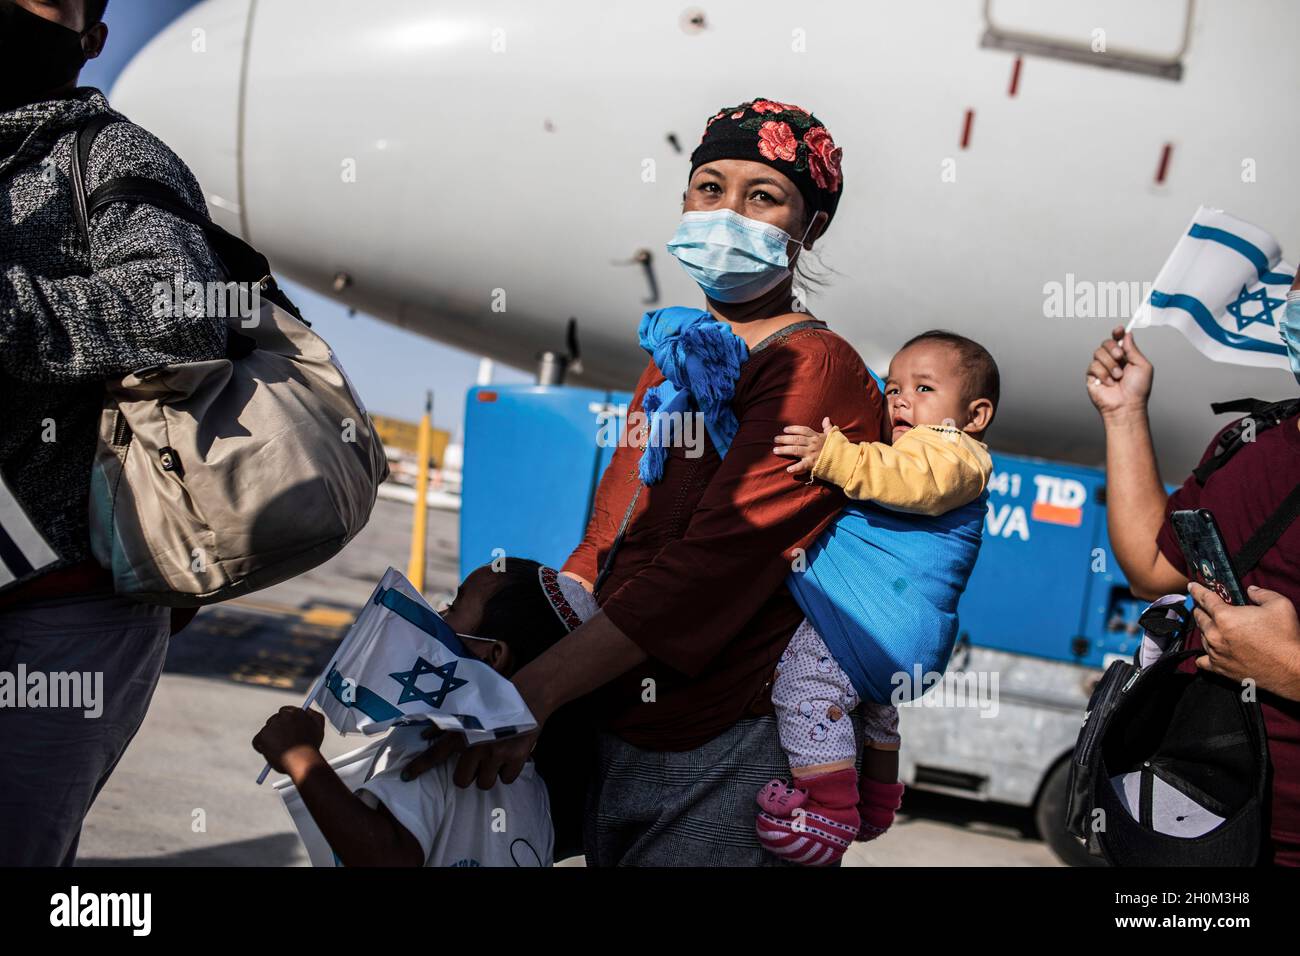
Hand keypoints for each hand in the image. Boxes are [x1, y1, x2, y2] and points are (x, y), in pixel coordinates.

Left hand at [252, 706, 325, 773]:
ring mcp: (272, 725)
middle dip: (276, 730)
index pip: (285, 711)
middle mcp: (283, 716)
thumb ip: (315, 716)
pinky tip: (269, 753)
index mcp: (296, 712)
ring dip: (269, 739)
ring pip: (266, 731)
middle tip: (280, 743)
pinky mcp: (263, 736)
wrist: (303, 761)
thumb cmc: (311, 747)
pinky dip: (260, 747)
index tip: (285, 730)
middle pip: (274, 720)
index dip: (284, 721)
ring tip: (279, 751)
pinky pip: (256, 741)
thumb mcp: (319, 729)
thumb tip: (307, 710)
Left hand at [403, 665, 553, 787]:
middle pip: (462, 781)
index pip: (434, 754)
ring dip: (487, 775)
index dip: (418, 767)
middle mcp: (476, 746)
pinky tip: (508, 759)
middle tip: (475, 764)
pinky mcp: (517, 757)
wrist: (530, 694)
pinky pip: (507, 779)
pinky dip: (507, 772)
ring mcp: (497, 754)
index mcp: (462, 732)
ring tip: (492, 761)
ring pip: (485, 783)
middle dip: (467, 775)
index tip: (405, 777)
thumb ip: (446, 724)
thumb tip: (425, 736)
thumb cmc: (496, 700)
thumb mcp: (469, 708)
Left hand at [774, 417, 834, 474]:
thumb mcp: (834, 435)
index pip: (803, 430)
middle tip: (775, 439)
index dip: (793, 429)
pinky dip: (795, 468)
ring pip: (795, 450)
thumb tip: (826, 418)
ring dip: (784, 450)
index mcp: (817, 437)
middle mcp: (812, 444)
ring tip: (775, 450)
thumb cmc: (840, 447)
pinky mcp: (813, 464)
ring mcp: (812, 454)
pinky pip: (802, 466)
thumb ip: (828, 427)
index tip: (785, 429)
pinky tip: (788, 469)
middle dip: (784, 439)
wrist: (846, 459)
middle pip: (795, 440)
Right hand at [1086, 326, 1152, 419]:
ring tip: (1117, 377)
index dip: (1117, 333)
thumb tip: (1127, 335)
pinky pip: (1093, 366)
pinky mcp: (1091, 376)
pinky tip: (1109, 383)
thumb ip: (1133, 349)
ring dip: (1110, 364)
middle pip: (1106, 342)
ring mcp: (1101, 368)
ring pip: (1098, 353)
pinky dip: (1103, 374)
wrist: (1126, 405)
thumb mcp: (1142, 365)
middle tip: (1120, 357)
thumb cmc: (1138, 390)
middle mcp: (1112, 360)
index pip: (1118, 340)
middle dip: (1113, 348)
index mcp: (1125, 357)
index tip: (1119, 329)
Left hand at [1191, 583, 1299, 699]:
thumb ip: (1261, 593)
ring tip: (1214, 627)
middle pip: (1199, 617)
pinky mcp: (1220, 669)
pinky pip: (1202, 661)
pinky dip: (1204, 655)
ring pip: (1201, 637)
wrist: (1291, 669)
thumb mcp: (1279, 605)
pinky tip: (1208, 652)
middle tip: (1207, 608)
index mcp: (1225, 616)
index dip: (1197, 590)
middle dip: (1202, 610)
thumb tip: (1250, 590)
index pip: (1204, 598)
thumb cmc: (1285, 637)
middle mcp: (1214, 634)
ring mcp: (1215, 653)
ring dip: (1206, 630)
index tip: (1192, 586)